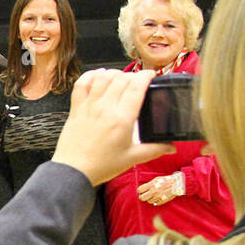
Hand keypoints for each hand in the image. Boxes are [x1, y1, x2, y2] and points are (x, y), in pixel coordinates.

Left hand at [53, 69, 176, 185]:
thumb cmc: (101, 166)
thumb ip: (154, 149)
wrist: (74, 171)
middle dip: (132, 75)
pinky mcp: (76, 108)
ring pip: (102, 77)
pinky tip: (98, 75)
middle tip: (138, 81)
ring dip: (114, 73)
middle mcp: (105, 108)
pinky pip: (82, 83)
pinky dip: (91, 75)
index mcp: (122, 119)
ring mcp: (89, 106)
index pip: (136, 86)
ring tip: (121, 78)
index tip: (151, 75)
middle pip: (121, 78)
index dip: (145, 76)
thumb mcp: (132, 158)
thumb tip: (171, 147)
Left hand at [137, 174, 181, 206]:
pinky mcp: (162, 201)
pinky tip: (158, 197)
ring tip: (153, 195)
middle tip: (144, 195)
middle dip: (142, 196)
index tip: (141, 191)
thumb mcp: (156, 179)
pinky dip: (156, 201)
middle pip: (142, 198)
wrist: (177, 184)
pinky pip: (155, 204)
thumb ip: (149, 184)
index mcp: (152, 185)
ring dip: (149, 199)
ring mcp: (158, 197)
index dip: (139, 191)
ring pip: (148, 201)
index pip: (139, 190)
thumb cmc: (166, 180)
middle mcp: (154, 192)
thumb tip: (142, 189)